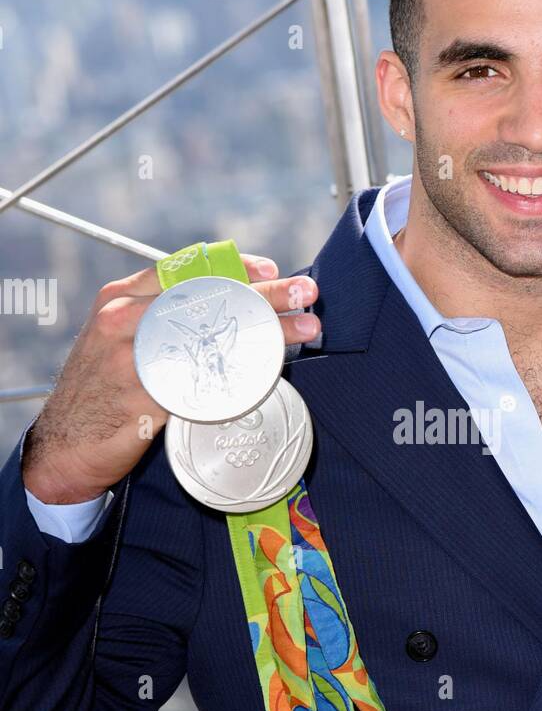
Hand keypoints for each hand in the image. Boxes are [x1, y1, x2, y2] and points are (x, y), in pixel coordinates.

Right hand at [22, 255, 319, 504]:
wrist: (63, 446)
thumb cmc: (104, 390)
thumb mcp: (126, 340)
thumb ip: (165, 321)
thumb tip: (228, 310)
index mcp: (122, 299)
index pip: (184, 268)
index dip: (233, 264)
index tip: (271, 268)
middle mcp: (124, 322)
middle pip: (208, 299)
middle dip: (265, 294)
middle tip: (308, 292)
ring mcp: (131, 361)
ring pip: (213, 338)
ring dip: (267, 333)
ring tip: (306, 330)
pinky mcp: (142, 401)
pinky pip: (202, 385)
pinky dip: (241, 379)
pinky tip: (270, 376)